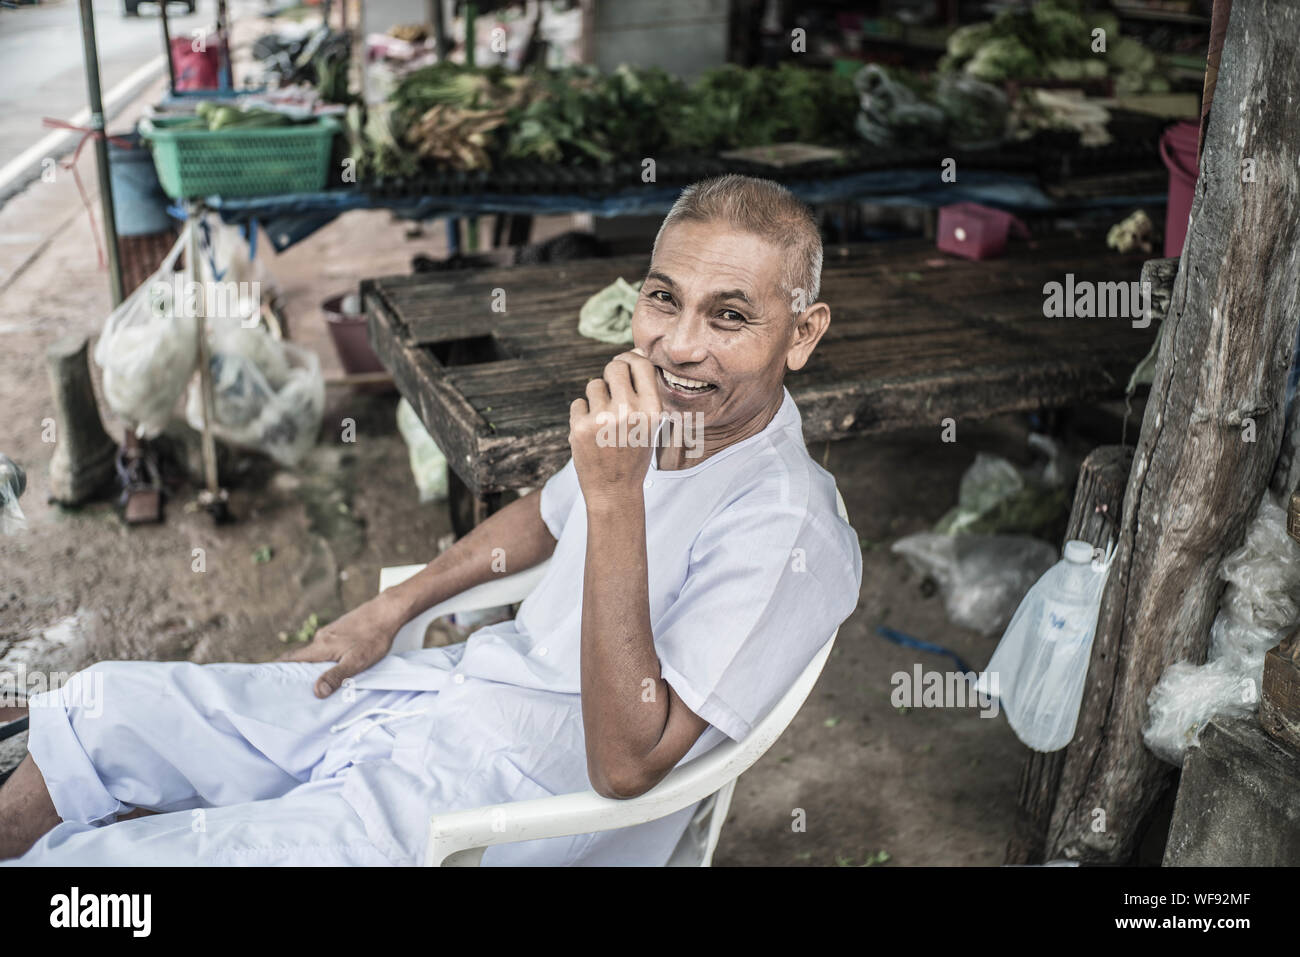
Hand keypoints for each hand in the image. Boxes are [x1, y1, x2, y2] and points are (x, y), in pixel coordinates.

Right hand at [277, 594, 405, 697]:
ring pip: (315, 652)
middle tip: (286, 690)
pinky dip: (324, 658)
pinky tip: (333, 666)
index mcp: (320, 647)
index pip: (290, 659)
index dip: (276, 669)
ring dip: (310, 666)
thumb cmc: (374, 636)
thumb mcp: (357, 661)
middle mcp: (322, 639)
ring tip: (310, 684)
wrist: (388, 611)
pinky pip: (326, 647)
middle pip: (300, 657)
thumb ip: (337, 676)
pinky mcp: (341, 631)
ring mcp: (331, 633)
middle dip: (292, 672)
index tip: (263, 681)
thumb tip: (316, 692)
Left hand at [569, 349, 661, 508]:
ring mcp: (602, 419)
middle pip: (614, 367)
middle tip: (611, 390)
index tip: (625, 363)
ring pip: (593, 384)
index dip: (631, 358)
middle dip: (611, 374)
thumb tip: (635, 353)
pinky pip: (578, 402)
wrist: (614, 490)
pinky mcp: (579, 427)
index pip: (640, 365)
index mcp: (651, 410)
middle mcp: (629, 412)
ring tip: (603, 420)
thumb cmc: (633, 453)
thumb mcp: (650, 425)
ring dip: (596, 397)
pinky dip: (582, 414)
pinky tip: (591, 432)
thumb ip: (644, 391)